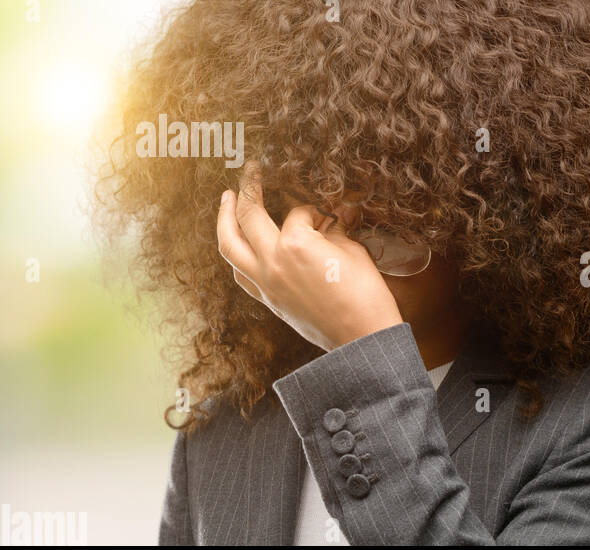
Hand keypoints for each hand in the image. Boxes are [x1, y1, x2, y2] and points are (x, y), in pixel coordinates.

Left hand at [216, 163, 402, 350]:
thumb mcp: (354, 253)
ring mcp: (265, 282)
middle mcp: (273, 260)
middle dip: (249, 188)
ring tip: (226, 199)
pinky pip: (239, 272)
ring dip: (223, 218)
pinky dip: (236, 254)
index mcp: (297, 243)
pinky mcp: (268, 300)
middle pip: (250, 215)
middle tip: (250, 171)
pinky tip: (238, 243)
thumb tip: (334, 219)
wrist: (362, 339)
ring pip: (229, 244)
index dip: (314, 210)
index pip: (298, 214)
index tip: (326, 214)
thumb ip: (336, 231)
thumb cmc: (366, 295)